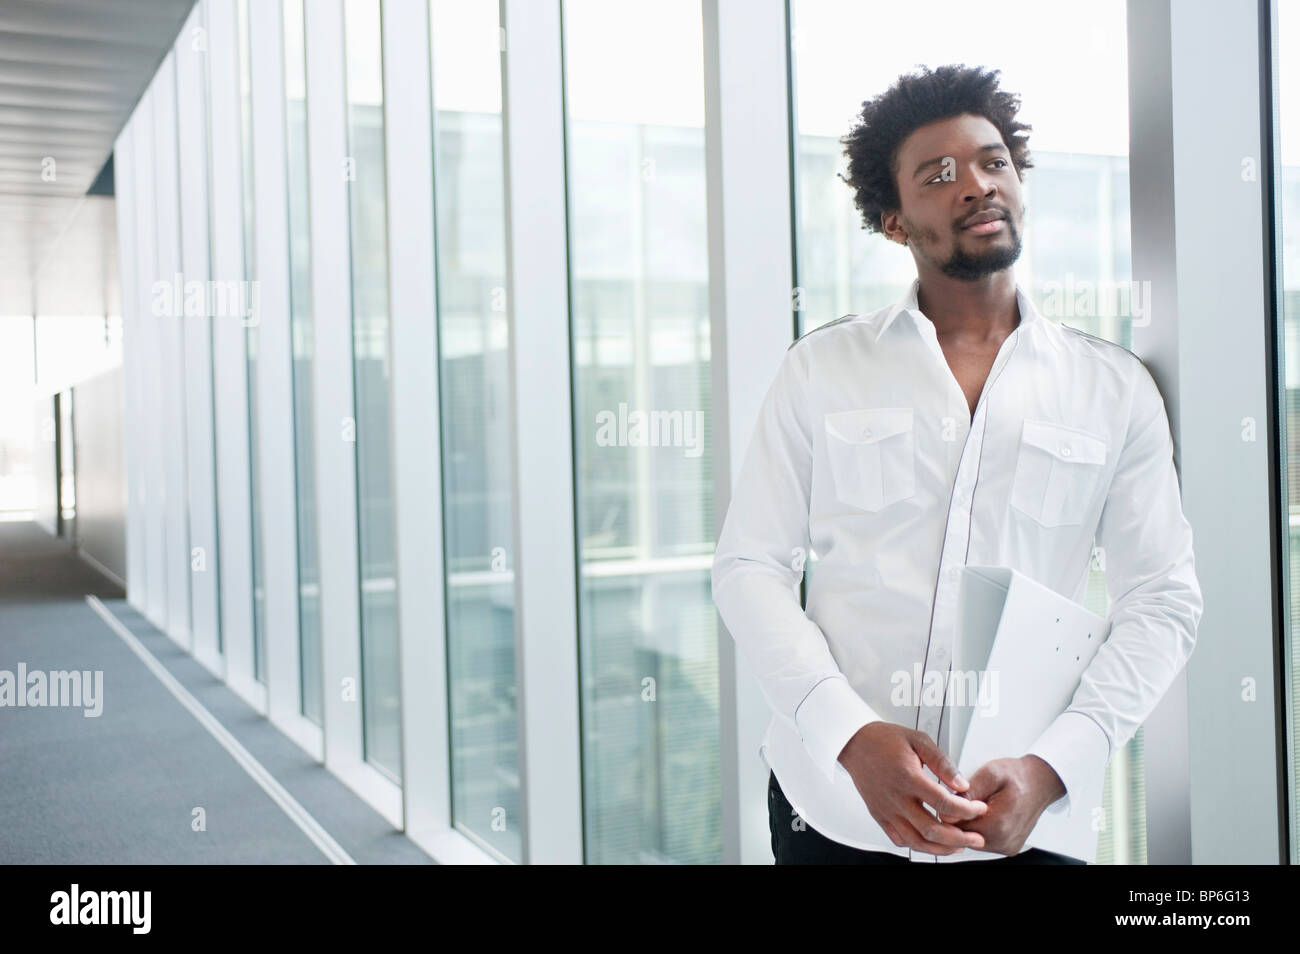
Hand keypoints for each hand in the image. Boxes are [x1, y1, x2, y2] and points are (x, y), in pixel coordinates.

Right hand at [838, 722, 988, 854]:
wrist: (855, 743)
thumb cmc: (884, 740)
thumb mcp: (919, 740)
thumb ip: (942, 762)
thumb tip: (961, 783)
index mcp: (908, 777)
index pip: (944, 803)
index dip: (967, 810)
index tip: (978, 808)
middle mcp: (896, 798)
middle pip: (932, 830)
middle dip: (960, 838)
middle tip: (976, 838)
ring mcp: (886, 810)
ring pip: (916, 841)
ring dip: (940, 849)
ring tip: (958, 846)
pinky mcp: (879, 815)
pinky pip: (898, 839)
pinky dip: (917, 846)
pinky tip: (930, 841)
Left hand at [937, 755, 1065, 854]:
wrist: (1040, 783)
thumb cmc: (1017, 776)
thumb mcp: (989, 774)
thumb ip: (968, 792)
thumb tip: (947, 809)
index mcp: (998, 825)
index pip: (955, 826)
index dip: (952, 809)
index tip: (960, 795)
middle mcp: (1003, 841)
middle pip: (962, 835)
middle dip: (961, 816)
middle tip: (973, 797)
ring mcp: (1006, 846)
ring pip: (970, 839)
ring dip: (970, 822)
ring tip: (983, 803)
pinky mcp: (1007, 848)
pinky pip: (982, 841)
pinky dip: (980, 827)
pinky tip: (989, 813)